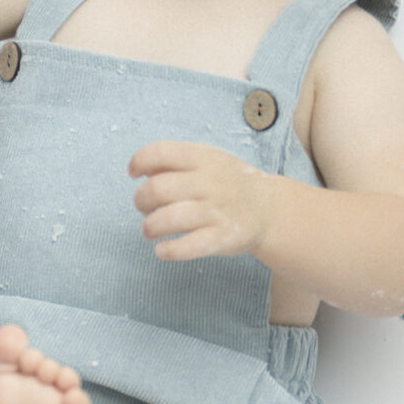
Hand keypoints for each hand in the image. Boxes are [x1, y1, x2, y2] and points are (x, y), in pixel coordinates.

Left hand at [129, 140, 279, 261]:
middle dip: (141, 201)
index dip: (139, 161)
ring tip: (149, 230)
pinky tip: (162, 250)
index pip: (161, 152)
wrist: (269, 209)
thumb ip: (176, 161)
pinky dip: (171, 250)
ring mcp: (218, 210)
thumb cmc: (229, 183)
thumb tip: (141, 168)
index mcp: (203, 158)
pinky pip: (191, 246)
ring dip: (150, 227)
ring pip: (170, 218)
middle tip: (143, 208)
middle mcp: (210, 182)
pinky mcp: (223, 237)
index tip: (133, 174)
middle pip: (158, 189)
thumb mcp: (208, 160)